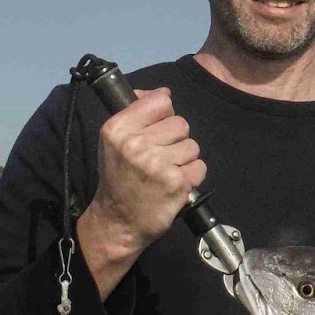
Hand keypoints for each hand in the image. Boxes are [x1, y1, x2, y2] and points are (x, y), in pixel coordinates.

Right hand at [77, 87, 206, 298]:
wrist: (118, 222)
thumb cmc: (119, 179)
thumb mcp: (114, 141)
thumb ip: (137, 113)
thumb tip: (163, 92)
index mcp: (118, 128)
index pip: (161, 101)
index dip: (163, 115)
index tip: (154, 131)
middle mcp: (135, 144)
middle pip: (180, 123)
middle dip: (174, 140)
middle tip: (157, 159)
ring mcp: (157, 164)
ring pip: (192, 145)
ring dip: (183, 160)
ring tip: (163, 173)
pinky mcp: (176, 182)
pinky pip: (199, 167)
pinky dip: (191, 177)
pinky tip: (173, 185)